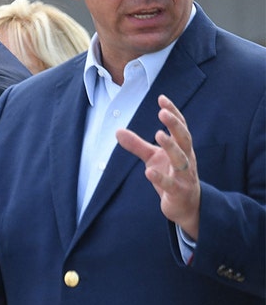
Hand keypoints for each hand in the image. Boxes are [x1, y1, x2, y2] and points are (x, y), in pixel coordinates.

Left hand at [116, 94, 200, 238]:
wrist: (186, 206)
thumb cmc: (171, 176)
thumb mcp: (152, 158)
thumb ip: (137, 144)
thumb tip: (117, 131)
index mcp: (182, 148)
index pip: (181, 127)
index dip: (173, 112)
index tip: (162, 98)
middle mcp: (187, 159)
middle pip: (184, 139)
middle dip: (175, 125)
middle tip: (163, 112)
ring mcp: (185, 176)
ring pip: (181, 159)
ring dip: (171, 147)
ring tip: (159, 134)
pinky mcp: (179, 192)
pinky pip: (170, 185)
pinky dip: (160, 178)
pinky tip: (148, 172)